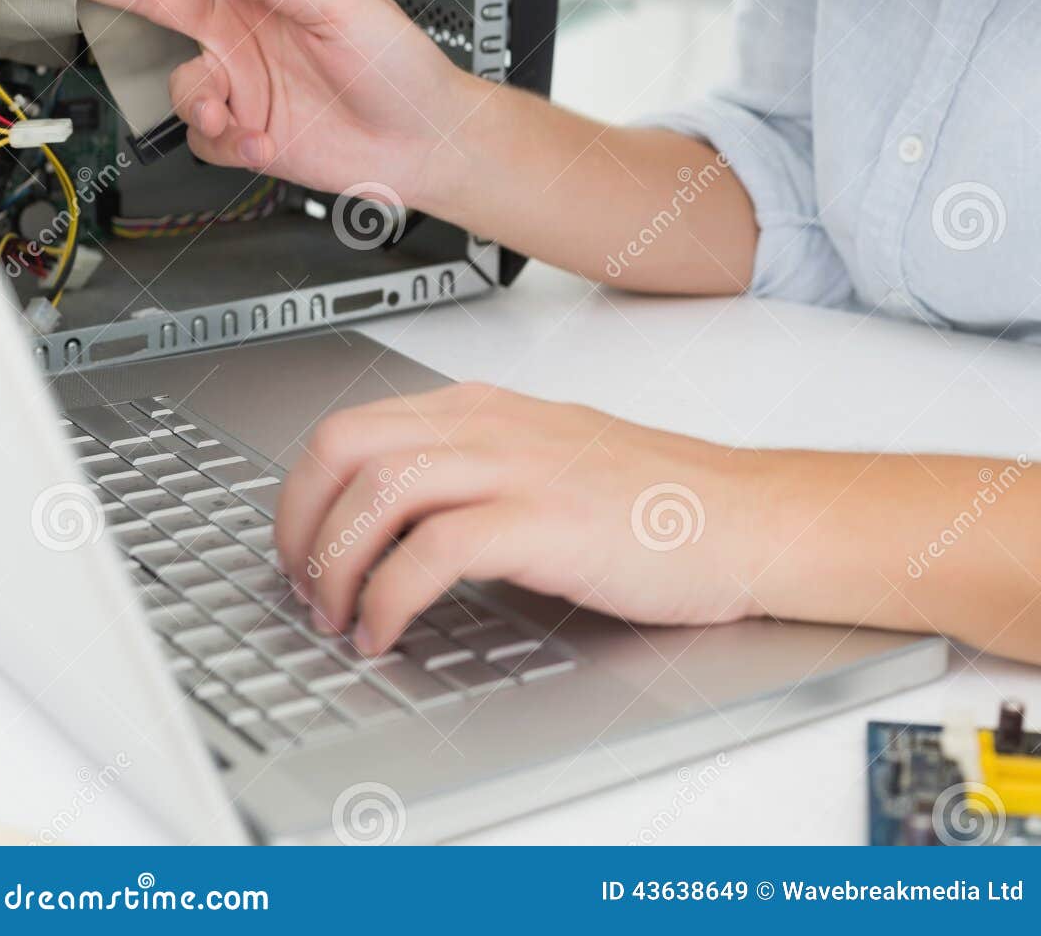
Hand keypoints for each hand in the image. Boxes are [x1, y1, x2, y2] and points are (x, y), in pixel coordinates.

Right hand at [78, 0, 474, 205]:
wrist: (425, 140)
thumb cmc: (400, 65)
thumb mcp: (343, 2)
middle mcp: (245, 33)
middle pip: (161, 3)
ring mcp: (244, 84)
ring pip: (179, 85)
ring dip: (198, 100)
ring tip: (229, 112)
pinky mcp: (246, 132)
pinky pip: (204, 136)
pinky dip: (226, 142)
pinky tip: (263, 142)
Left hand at [275, 382, 768, 653]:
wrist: (743, 518)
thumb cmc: (656, 501)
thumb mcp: (546, 459)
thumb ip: (474, 471)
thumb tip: (397, 520)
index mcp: (483, 410)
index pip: (352, 428)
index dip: (303, 494)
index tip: (298, 547)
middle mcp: (489, 425)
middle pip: (345, 448)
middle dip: (300, 522)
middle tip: (303, 583)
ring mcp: (517, 467)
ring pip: (378, 492)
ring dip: (335, 563)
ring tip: (338, 615)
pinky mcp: (544, 521)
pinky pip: (432, 550)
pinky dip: (389, 597)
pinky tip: (387, 630)